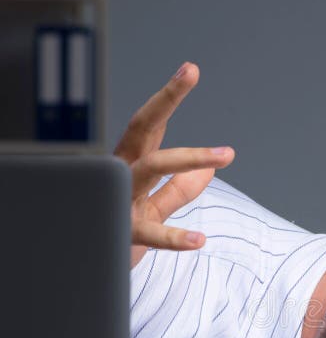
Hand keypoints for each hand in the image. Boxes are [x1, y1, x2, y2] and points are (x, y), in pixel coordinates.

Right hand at [114, 62, 234, 267]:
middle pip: (143, 129)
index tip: (190, 68)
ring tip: (225, 154)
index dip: (170, 95)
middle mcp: (122, 174)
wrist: (88, 268)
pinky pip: (151, 233)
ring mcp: (120, 200)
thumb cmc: (119, 231)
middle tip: (191, 73)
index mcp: (131, 165)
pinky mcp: (121, 232)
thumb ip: (179, 191)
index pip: (152, 125)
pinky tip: (199, 240)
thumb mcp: (153, 208)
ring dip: (190, 157)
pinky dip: (175, 237)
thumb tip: (208, 171)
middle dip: (166, 100)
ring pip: (151, 168)